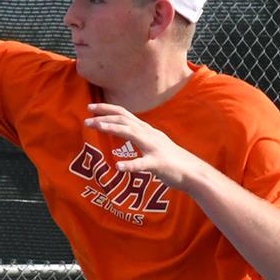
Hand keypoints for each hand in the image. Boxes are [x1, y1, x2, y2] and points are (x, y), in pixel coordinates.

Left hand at [84, 102, 208, 190]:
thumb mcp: (153, 143)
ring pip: (132, 134)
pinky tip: (118, 167)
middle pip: (125, 120)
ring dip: (114, 128)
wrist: (192, 172)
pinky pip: (143, 164)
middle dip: (105, 116)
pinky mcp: (158, 164)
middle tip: (87, 118)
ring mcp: (154, 148)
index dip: (107, 109)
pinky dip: (130, 165)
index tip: (90, 107)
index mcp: (146, 130)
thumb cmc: (170, 159)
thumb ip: (139, 136)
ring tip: (98, 126)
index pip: (124, 114)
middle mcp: (149, 134)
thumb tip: (125, 130)